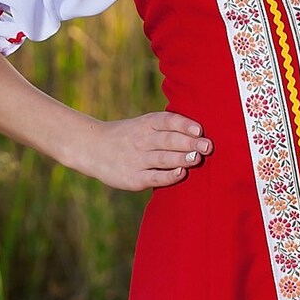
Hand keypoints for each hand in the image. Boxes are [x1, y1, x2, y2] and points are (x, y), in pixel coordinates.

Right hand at [83, 109, 212, 190]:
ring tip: (197, 158)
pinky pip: (154, 177)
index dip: (184, 125)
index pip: (167, 121)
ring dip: (182, 158)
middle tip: (208, 146)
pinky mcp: (134, 178)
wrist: (92, 148)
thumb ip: (167, 128)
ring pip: (163, 158)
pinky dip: (168, 175)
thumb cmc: (128, 136)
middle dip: (190, 143)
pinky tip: (181, 173)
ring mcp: (137, 159)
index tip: (199, 130)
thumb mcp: (143, 125)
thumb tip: (202, 134)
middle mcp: (142, 139)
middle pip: (168, 140)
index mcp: (146, 123)